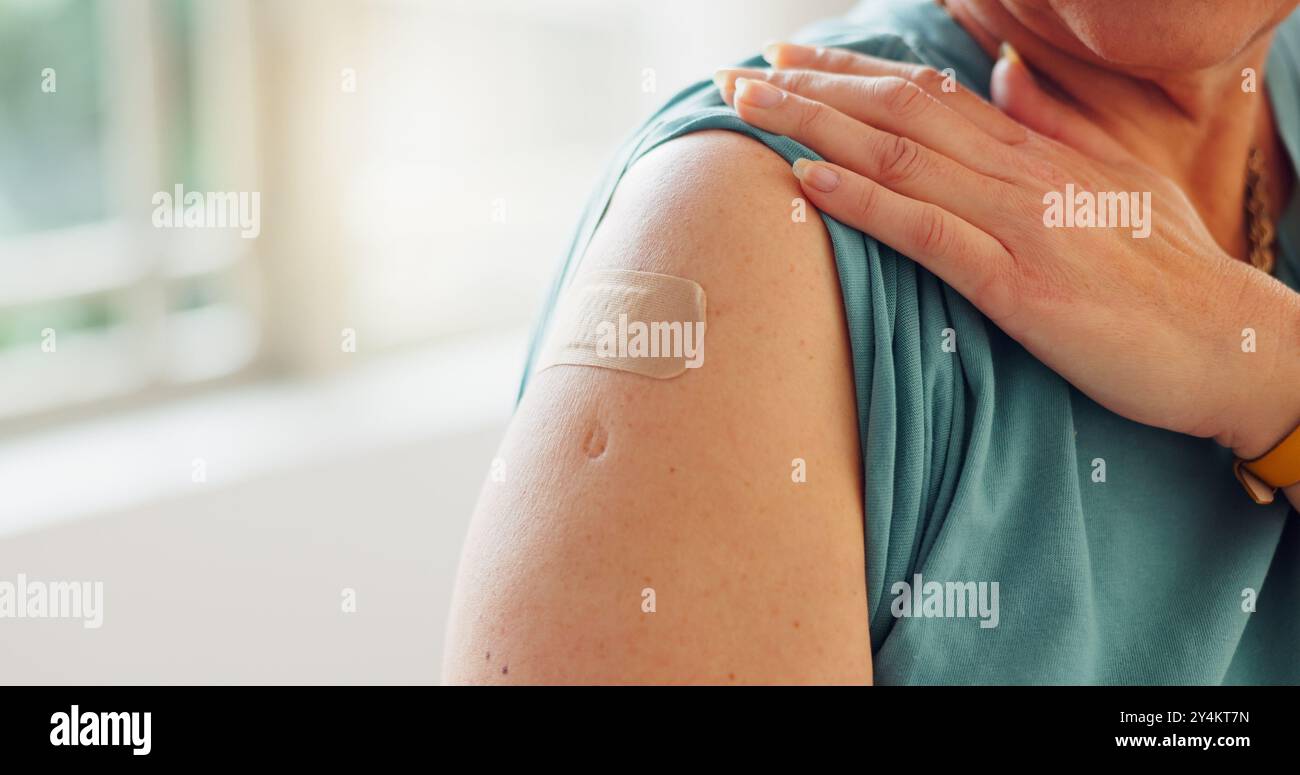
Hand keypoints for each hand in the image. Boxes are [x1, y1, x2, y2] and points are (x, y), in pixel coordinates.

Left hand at [714, 43, 1299, 460]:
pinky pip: (928, 235)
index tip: (790, 60)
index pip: (928, 95)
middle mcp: (1021, 174)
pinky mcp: (1020, 286)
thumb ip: (1059, 121)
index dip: (852, 74)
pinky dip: (864, 203)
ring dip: (815, 130)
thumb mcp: (1119, 177)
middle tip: (739, 77)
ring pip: (900, 160)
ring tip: (749, 111)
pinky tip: (809, 182)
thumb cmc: (1172, 270)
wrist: (1228, 343)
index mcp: (1038, 151)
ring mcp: (1019, 225)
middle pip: (898, 114)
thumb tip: (1005, 72)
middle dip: (812, 91)